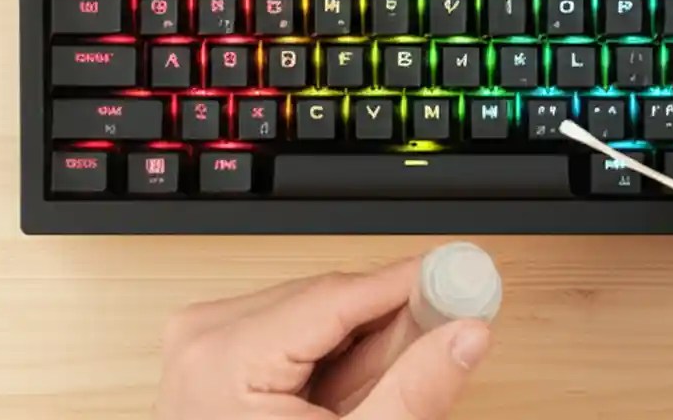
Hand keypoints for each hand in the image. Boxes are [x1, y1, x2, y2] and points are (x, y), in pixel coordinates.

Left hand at [154, 257, 490, 419]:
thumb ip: (413, 391)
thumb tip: (467, 334)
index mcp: (228, 356)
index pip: (340, 293)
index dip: (409, 282)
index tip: (464, 277)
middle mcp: (207, 332)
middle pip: (329, 297)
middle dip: (386, 322)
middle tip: (439, 343)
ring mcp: (205, 335)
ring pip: (315, 307)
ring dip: (357, 339)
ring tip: (361, 396)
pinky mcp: (213, 344)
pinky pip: (292, 324)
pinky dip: (328, 349)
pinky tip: (335, 391)